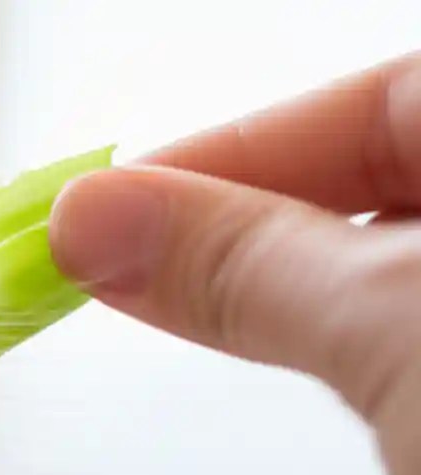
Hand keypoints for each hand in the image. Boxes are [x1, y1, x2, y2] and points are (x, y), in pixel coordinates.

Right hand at [48, 51, 420, 474]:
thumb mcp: (400, 327)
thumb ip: (247, 265)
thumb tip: (96, 222)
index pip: (361, 105)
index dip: (212, 157)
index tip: (91, 215)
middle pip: (363, 184)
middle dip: (230, 230)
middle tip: (100, 269)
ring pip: (376, 271)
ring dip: (271, 296)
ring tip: (159, 309)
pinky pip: (400, 342)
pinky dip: (331, 351)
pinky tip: (284, 362)